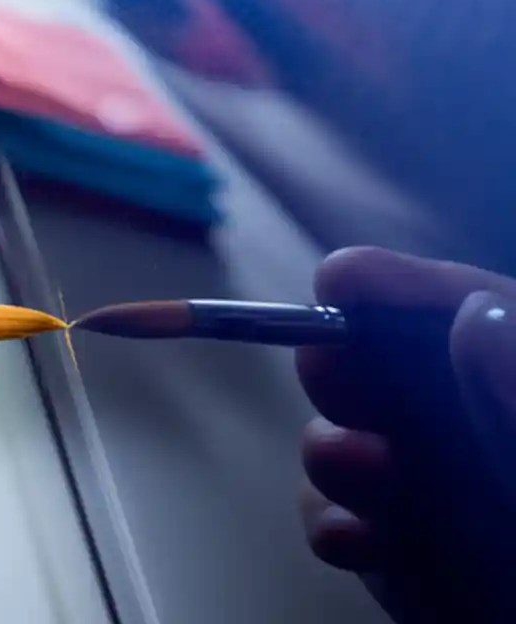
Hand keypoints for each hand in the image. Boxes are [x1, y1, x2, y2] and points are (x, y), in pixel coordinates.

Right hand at [297, 246, 515, 621]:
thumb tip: (474, 313)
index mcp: (515, 380)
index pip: (475, 308)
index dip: (404, 287)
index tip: (341, 278)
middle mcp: (469, 424)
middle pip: (388, 362)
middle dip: (346, 358)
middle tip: (328, 367)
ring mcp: (428, 486)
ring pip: (348, 437)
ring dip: (333, 448)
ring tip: (360, 465)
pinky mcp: (393, 547)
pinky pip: (336, 515)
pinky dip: (332, 523)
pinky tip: (360, 541)